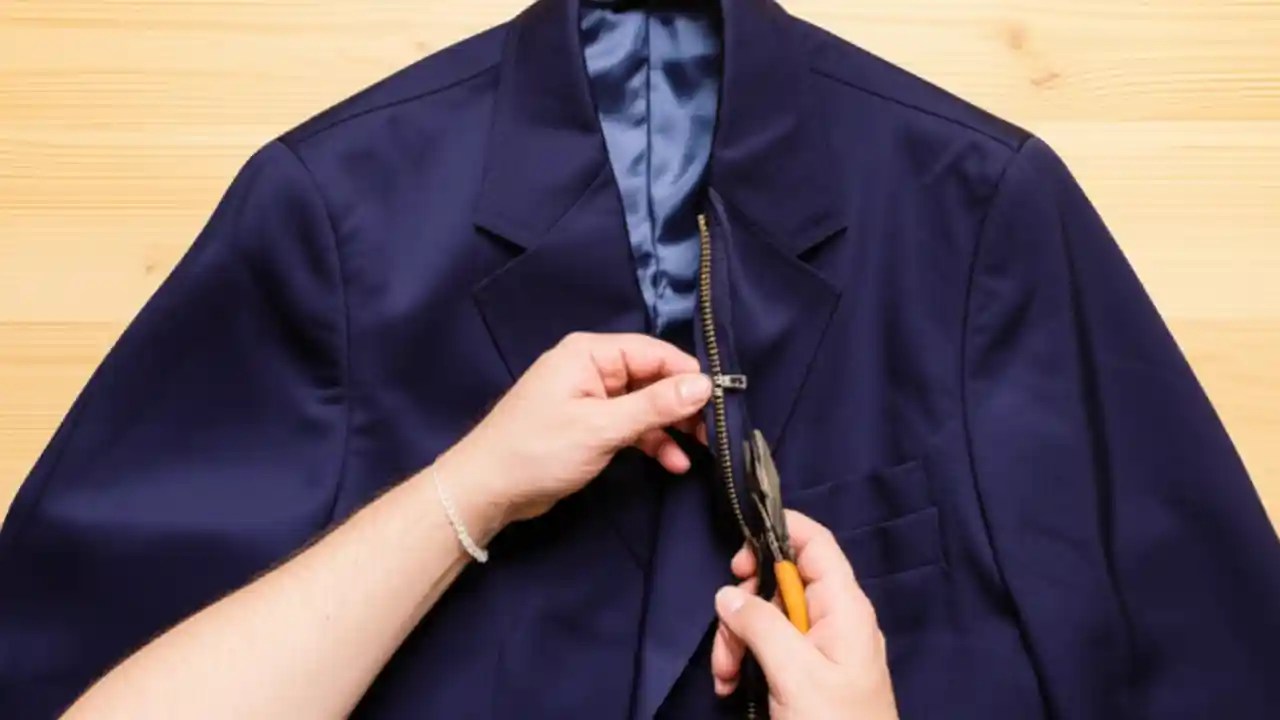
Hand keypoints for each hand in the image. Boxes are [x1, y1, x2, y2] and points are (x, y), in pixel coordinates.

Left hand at [441, 332, 710, 525]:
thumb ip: (654, 405)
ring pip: (645, 405)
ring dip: (670, 428)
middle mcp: (592, 369)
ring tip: (698, 452)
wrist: (487, 490)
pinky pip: (631, 426)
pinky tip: (673, 462)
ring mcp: (590, 398)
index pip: (654, 352)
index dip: (688, 375)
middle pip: (653, 378)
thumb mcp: (601, 427)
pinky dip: (651, 441)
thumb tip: (704, 384)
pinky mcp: (589, 426)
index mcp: (590, 354)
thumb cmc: (538, 451)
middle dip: (683, 405)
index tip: (720, 402)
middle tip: (712, 434)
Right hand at [711, 511, 898, 719]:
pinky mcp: (805, 675)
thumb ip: (762, 625)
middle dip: (743, 606)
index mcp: (844, 607)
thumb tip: (728, 593)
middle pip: (779, 583)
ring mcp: (820, 648)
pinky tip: (730, 686)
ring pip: (766, 619)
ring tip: (725, 676)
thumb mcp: (796, 673)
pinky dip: (745, 661)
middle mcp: (834, 619)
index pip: (816, 544)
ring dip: (737, 641)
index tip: (738, 553)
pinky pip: (769, 650)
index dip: (779, 532)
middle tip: (726, 636)